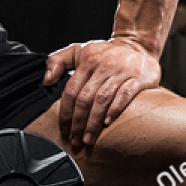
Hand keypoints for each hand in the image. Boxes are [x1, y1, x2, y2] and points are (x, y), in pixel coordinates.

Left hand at [44, 38, 159, 148]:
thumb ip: (58, 61)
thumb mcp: (80, 51)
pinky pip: (125, 95)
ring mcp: (122, 71)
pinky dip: (115, 109)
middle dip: (78, 122)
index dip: (66, 112)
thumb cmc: (106, 54)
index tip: (64, 129)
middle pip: (85, 98)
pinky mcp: (138, 77)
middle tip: (76, 139)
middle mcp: (104, 65)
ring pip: (103, 99)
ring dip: (94, 122)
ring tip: (88, 138)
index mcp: (88, 60)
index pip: (71, 90)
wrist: (139, 46)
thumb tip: (46, 80)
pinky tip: (107, 122)